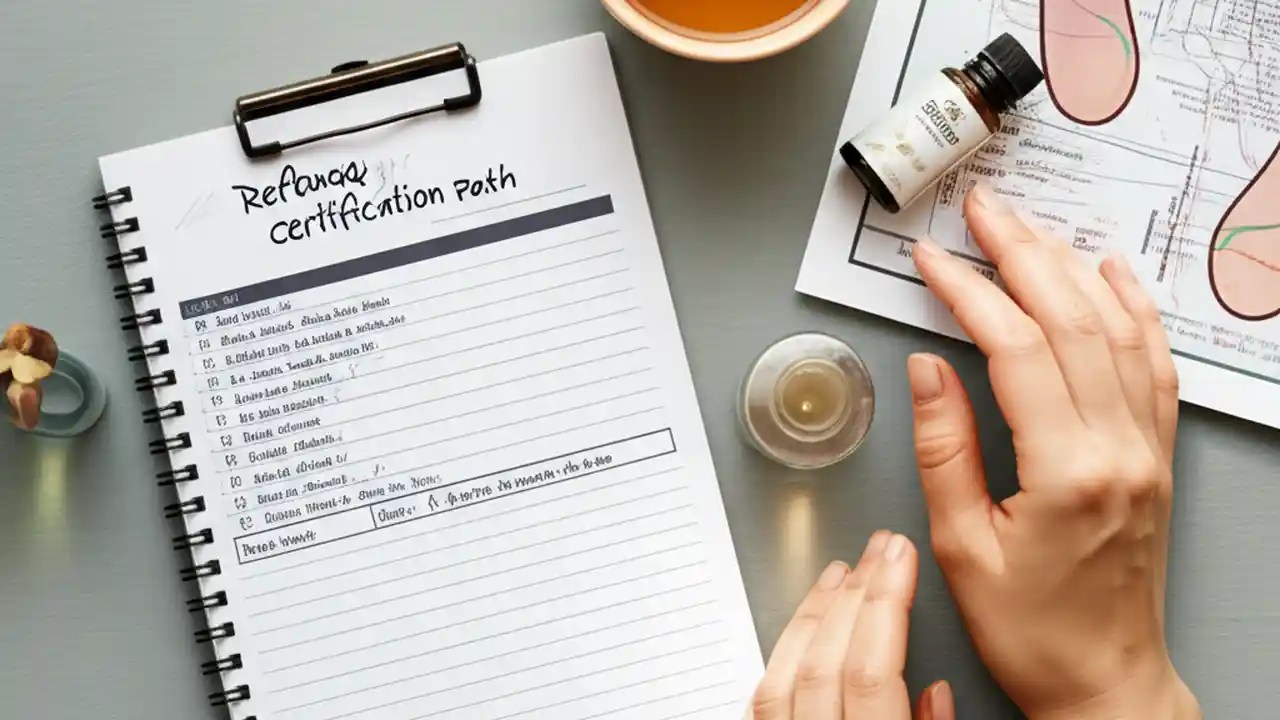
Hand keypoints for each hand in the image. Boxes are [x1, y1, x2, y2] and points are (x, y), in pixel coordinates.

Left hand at [751, 532, 953, 719]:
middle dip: (857, 594)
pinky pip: (763, 697)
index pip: (871, 672)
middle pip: (826, 661)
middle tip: (880, 550)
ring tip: (840, 574)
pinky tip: (801, 627)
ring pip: (784, 672)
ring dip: (815, 613)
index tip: (901, 556)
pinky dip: (784, 652)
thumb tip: (936, 692)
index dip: (886, 605)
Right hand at [907, 183, 1199, 718]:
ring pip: (1115, 330)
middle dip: (1020, 254)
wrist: (1105, 680)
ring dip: (1069, 268)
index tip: (933, 260)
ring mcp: (1146, 449)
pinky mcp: (1155, 455)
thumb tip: (928, 370)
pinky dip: (1134, 309)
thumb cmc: (1032, 631)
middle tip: (983, 210)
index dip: (968, 293)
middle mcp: (1118, 449)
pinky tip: (1112, 276)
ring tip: (1030, 228)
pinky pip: (1153, 363)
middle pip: (1071, 321)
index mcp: (1067, 472)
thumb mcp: (963, 547)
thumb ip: (944, 450)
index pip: (1014, 350)